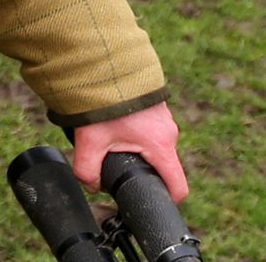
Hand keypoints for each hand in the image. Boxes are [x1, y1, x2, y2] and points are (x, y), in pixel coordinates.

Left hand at [70, 101, 186, 203]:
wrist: (107, 63)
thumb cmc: (104, 101)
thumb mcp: (90, 141)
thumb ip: (87, 170)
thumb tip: (93, 185)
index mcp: (161, 146)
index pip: (178, 187)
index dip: (166, 201)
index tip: (148, 202)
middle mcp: (169, 133)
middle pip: (162, 168)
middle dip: (142, 174)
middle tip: (118, 170)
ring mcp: (164, 120)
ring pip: (155, 149)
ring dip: (137, 152)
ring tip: (113, 144)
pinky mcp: (156, 110)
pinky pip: (150, 132)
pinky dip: (136, 136)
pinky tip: (115, 129)